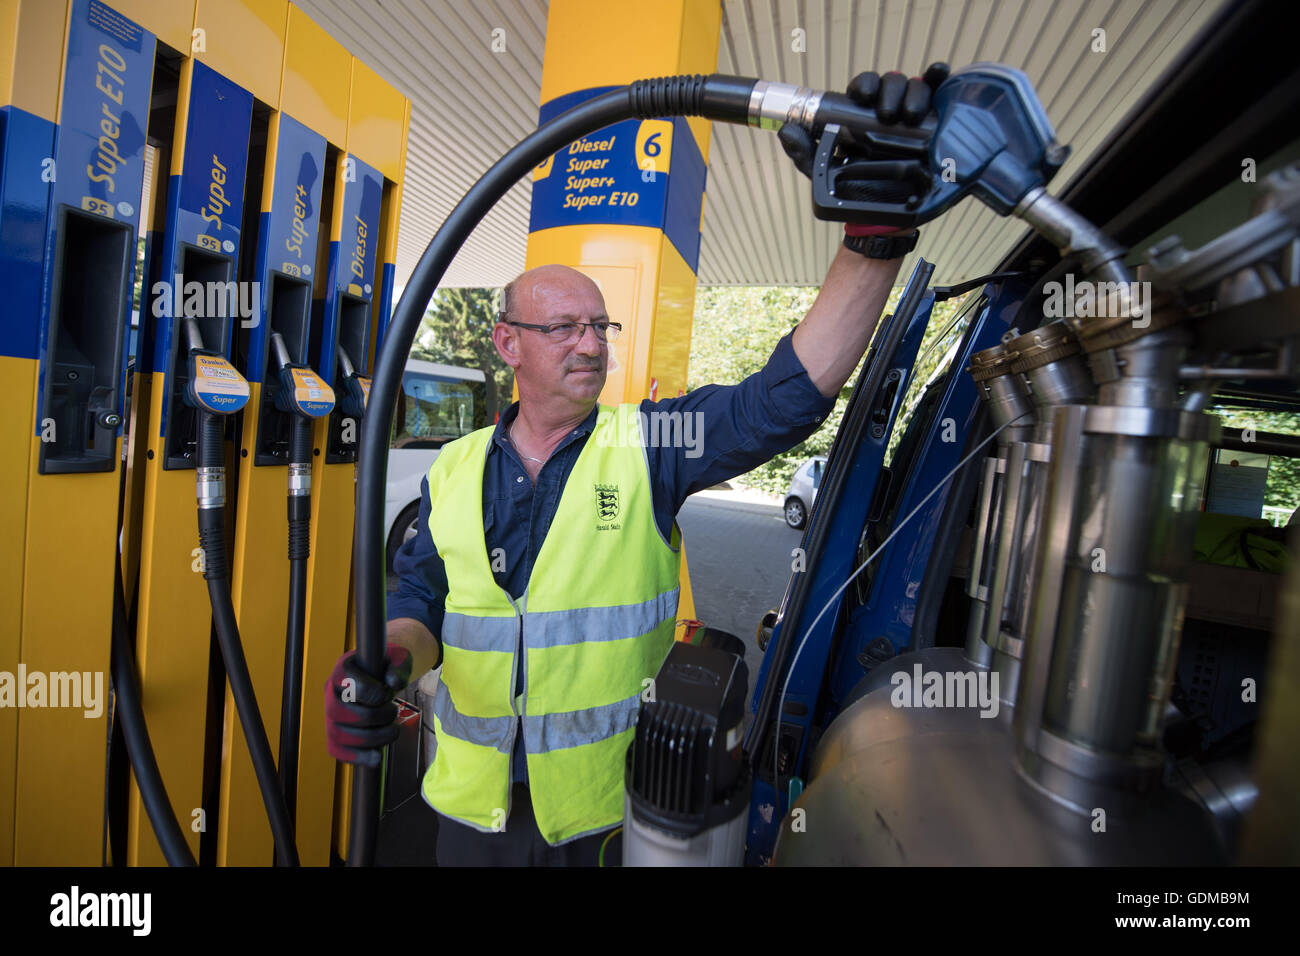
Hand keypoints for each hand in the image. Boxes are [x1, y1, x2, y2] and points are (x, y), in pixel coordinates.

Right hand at [324, 643, 413, 767]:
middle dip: (371, 717)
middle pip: (338, 711)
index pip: (344, 681)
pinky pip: (337, 751)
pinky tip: (376, 757)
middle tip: (392, 712)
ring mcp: (331, 716)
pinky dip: (356, 757)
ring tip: (392, 731)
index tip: (386, 694)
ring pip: (338, 734)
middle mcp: (331, 693)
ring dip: (370, 738)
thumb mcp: (398, 657)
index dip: (369, 691)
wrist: (383, 676)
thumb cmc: (388, 666)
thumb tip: (393, 682)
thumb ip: (399, 665)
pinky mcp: (336, 735)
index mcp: (342, 670)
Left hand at [781, 63, 948, 235]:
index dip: (864, 85)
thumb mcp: (825, 172)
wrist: (886, 217)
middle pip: (891, 82)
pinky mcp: (935, 122)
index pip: (864, 87)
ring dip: (913, 94)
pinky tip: (938, 74)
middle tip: (887, 114)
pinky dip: (939, 78)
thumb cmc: (856, 190)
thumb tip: (786, 129)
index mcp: (862, 116)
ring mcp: (912, 115)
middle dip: (889, 91)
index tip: (862, 97)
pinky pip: (938, 93)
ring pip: (914, 86)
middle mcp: (888, 110)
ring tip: (909, 117)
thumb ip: (805, 152)